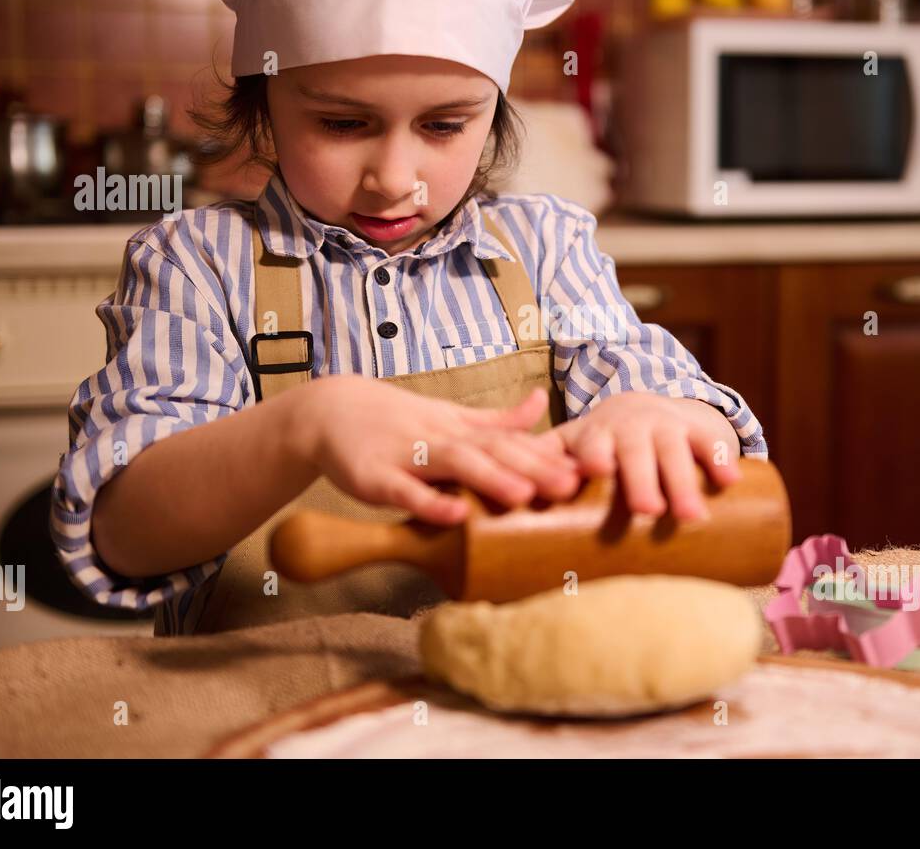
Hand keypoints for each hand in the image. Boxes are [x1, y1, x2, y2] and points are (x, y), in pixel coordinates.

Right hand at [293, 375, 581, 523]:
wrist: (329, 412)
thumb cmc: (398, 421)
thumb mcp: (450, 417)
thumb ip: (497, 419)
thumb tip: (543, 402)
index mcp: (463, 430)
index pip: (513, 441)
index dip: (550, 455)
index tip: (590, 469)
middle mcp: (441, 439)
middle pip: (492, 450)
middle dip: (533, 469)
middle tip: (572, 485)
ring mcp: (407, 457)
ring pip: (455, 465)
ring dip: (490, 479)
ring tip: (525, 496)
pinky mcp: (375, 478)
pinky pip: (405, 492)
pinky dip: (431, 503)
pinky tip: (457, 516)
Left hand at [536, 392, 741, 520]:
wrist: (648, 408)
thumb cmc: (600, 444)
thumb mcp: (570, 445)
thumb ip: (541, 464)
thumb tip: (495, 497)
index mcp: (596, 434)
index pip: (592, 441)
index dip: (593, 453)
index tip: (595, 469)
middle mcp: (632, 428)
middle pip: (637, 452)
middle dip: (642, 478)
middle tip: (648, 509)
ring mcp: (666, 428)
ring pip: (675, 453)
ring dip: (683, 482)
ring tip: (690, 517)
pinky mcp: (697, 433)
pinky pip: (711, 443)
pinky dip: (720, 459)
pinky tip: (730, 480)